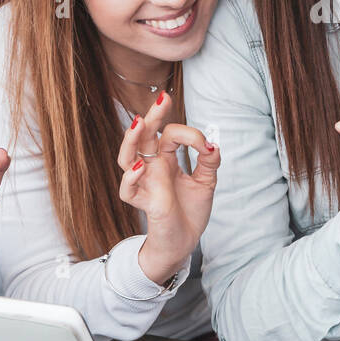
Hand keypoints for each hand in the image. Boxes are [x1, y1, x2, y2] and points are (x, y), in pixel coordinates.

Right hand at [115, 93, 220, 285]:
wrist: (184, 241)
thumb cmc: (190, 211)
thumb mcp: (206, 182)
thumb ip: (209, 162)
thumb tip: (213, 144)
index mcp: (166, 159)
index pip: (170, 135)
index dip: (189, 135)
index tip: (206, 146)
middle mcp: (152, 167)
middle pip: (144, 137)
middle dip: (152, 117)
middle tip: (163, 99)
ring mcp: (145, 183)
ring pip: (127, 158)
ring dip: (131, 140)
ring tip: (140, 123)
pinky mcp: (144, 203)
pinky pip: (128, 190)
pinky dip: (132, 178)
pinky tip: (141, 167)